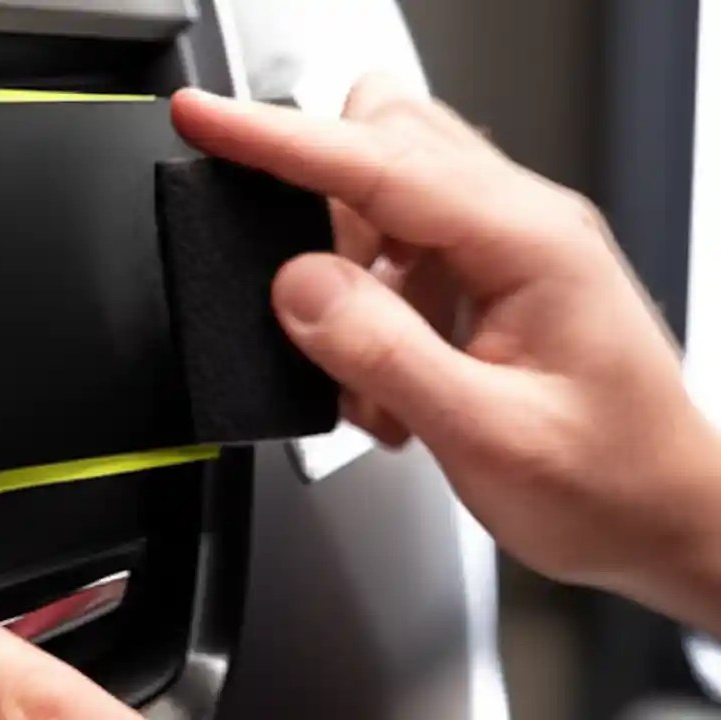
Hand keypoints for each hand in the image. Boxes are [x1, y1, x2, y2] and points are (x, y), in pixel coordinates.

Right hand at [172, 77, 720, 633]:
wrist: (665, 519)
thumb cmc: (609, 483)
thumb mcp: (487, 434)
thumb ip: (383, 352)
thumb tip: (296, 286)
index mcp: (529, 241)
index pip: (378, 161)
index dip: (275, 137)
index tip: (204, 118)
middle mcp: (520, 222)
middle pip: (383, 138)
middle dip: (318, 206)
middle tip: (309, 301)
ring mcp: (505, 243)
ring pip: (380, 195)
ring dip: (344, 270)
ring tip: (369, 371)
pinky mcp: (488, 272)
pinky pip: (396, 248)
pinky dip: (367, 302)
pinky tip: (392, 375)